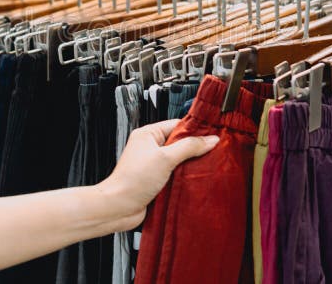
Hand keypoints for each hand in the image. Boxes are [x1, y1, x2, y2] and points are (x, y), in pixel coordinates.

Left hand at [99, 120, 218, 229]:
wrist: (119, 207)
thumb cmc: (132, 180)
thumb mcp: (165, 158)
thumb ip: (189, 147)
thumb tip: (209, 140)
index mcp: (148, 134)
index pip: (177, 125)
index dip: (195, 130)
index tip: (213, 135)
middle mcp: (150, 147)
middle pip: (179, 143)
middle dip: (195, 149)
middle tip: (213, 152)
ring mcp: (153, 164)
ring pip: (179, 160)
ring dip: (190, 165)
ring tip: (206, 166)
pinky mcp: (156, 180)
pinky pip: (175, 175)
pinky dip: (184, 177)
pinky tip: (195, 180)